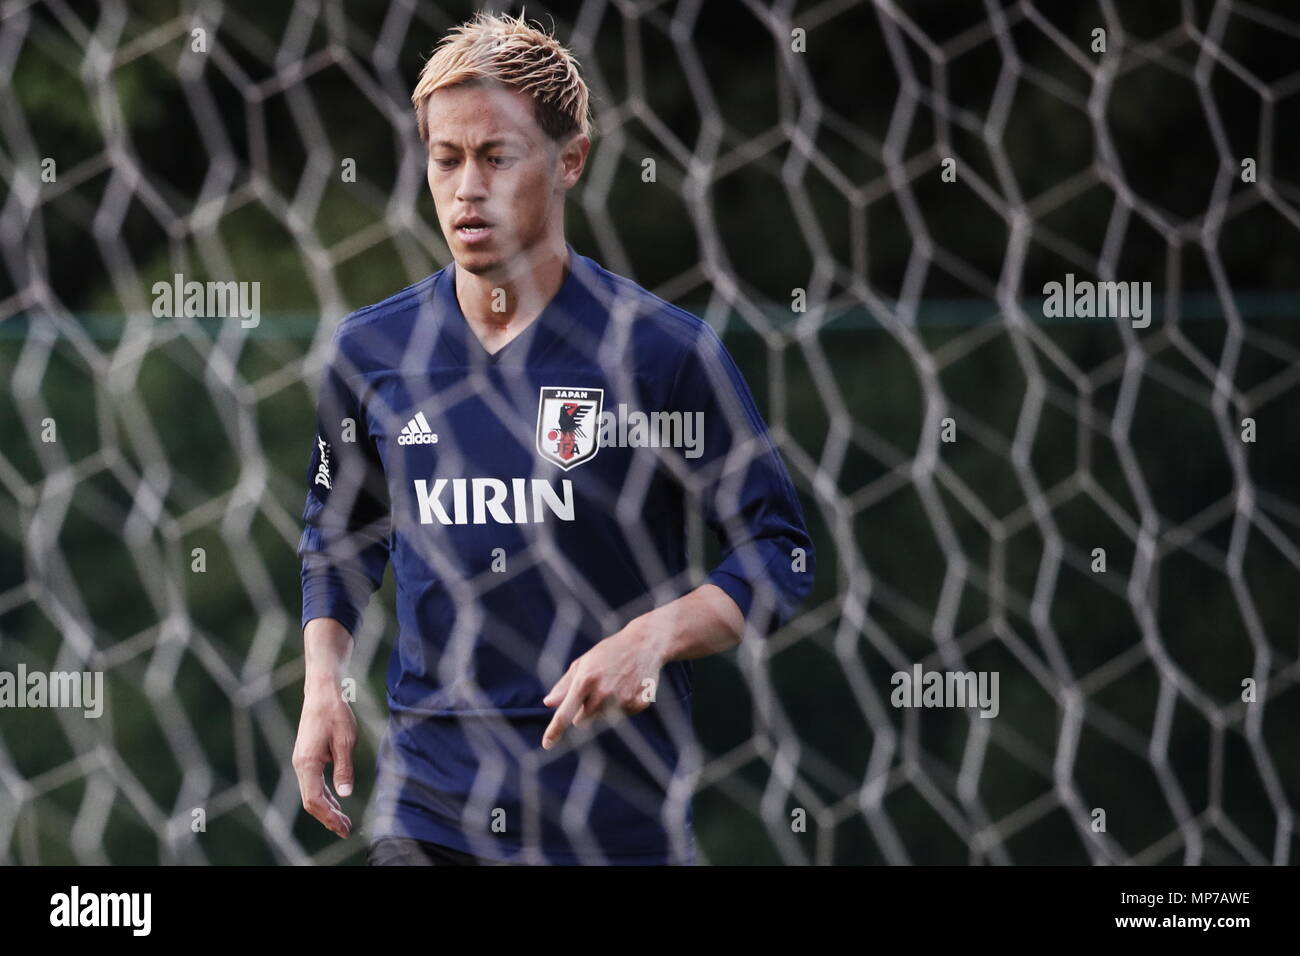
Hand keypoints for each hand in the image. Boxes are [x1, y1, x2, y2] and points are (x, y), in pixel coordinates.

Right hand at [292, 678, 356, 837]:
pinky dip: (324, 795)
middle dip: (327, 817)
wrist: (322, 692)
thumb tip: (344, 795)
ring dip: (326, 808)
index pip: (314, 799)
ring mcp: (301, 761)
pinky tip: (336, 802)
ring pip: (311, 793)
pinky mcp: (307, 757)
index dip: (328, 816)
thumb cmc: (335, 713)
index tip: (343, 826)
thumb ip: (344, 769)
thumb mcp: (346, 741)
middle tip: (345, 830)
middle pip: (311, 800)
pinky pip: (313, 783)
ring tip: (342, 821)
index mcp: (307, 763)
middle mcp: (300, 764)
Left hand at [540, 618, 667, 750]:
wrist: (645, 643)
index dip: (554, 731)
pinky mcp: (638, 705)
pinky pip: (621, 716)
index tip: (547, 744)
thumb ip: (565, 685)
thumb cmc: (610, 651)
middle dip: (582, 711)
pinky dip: (621, 706)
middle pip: (581, 721)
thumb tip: (548, 703)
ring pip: (601, 719)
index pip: (565, 713)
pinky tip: (627, 687)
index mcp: (585, 680)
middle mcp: (603, 693)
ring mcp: (622, 700)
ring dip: (601, 709)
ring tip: (612, 685)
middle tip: (593, 691)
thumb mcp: (583, 662)